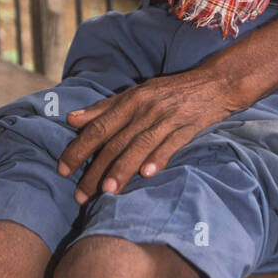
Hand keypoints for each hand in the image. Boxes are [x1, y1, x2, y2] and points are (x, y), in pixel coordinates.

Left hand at [56, 68, 239, 202]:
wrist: (214, 83)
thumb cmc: (170, 91)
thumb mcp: (136, 94)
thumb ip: (104, 108)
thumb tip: (72, 119)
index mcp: (130, 101)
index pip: (98, 127)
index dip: (79, 148)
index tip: (63, 169)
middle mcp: (145, 110)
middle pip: (115, 142)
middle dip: (95, 170)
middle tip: (80, 195)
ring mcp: (166, 119)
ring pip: (139, 146)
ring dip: (122, 169)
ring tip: (108, 192)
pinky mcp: (187, 128)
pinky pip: (170, 145)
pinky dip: (158, 158)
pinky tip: (148, 174)